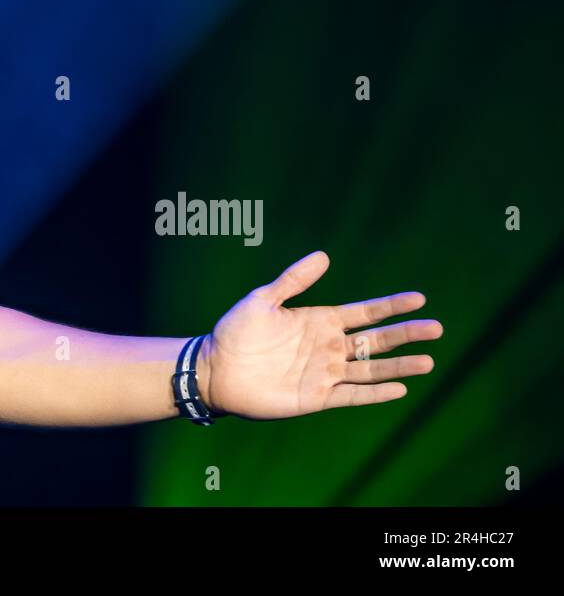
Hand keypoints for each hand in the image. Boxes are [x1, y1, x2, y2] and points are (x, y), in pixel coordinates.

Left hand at [195, 250, 442, 419]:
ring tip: (428, 360)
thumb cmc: (236, 332)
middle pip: (375, 340)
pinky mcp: (317, 397)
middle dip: (405, 334)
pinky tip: (399, 389)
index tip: (419, 298)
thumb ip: (294, 280)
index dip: (390, 306)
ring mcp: (325, 373)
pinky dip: (375, 393)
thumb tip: (325, 256)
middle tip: (436, 328)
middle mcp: (328, 347)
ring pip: (371, 369)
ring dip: (399, 365)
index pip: (364, 313)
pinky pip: (352, 395)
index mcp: (319, 321)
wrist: (216, 369)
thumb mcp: (264, 299)